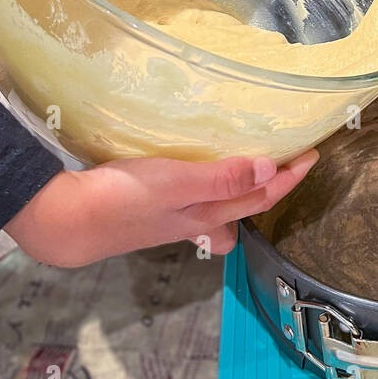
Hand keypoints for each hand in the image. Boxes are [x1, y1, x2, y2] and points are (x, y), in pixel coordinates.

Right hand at [5, 148, 318, 266]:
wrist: (65, 223)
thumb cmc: (121, 199)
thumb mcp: (176, 183)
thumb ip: (221, 177)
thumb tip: (271, 172)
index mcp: (206, 213)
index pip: (260, 197)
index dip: (288, 178)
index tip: (312, 155)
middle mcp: (195, 221)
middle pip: (245, 208)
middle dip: (272, 188)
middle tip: (290, 160)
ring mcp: (172, 221)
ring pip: (220, 212)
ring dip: (241, 195)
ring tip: (250, 170)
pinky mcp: (150, 213)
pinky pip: (194, 205)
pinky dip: (206, 193)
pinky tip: (195, 177)